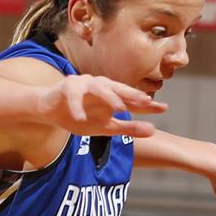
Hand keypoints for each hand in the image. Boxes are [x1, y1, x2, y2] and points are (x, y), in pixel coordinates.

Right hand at [35, 75, 163, 139]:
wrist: (51, 110)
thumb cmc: (81, 116)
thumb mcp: (105, 127)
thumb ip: (128, 128)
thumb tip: (154, 131)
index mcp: (113, 95)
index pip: (133, 99)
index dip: (147, 104)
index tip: (164, 109)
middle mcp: (102, 86)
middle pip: (119, 89)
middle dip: (133, 94)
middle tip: (147, 101)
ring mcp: (85, 84)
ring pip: (99, 88)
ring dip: (109, 97)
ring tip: (119, 108)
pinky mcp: (67, 87)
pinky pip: (74, 96)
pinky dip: (77, 107)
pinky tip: (81, 118)